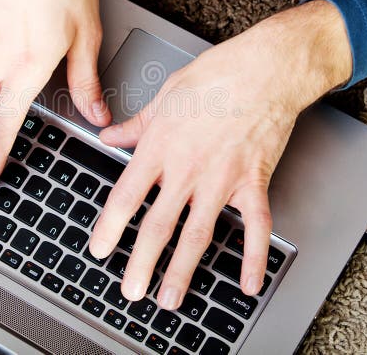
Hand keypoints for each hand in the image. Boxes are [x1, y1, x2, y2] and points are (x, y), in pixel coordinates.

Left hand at [89, 0, 350, 307]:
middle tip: (130, 290)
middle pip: (158, 225)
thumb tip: (111, 136)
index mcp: (161, 145)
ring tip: (170, 297)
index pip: (127, 195)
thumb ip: (137, 125)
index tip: (99, 248)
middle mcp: (188, 168)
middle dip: (141, 262)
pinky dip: (253, 258)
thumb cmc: (218, 75)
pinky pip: (254, 227)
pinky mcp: (253, 181)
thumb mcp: (166, 95)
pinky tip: (247, 282)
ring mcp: (222, 178)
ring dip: (182, 270)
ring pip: (198, 234)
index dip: (109, 226)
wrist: (267, 69)